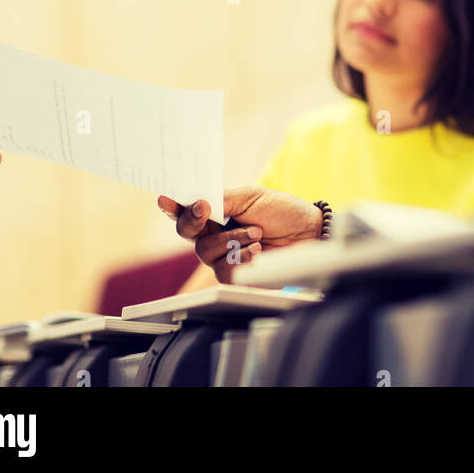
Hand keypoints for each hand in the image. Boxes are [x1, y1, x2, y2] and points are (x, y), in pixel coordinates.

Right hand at [158, 186, 321, 282]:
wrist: (308, 232)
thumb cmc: (282, 211)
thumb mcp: (250, 197)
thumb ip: (221, 198)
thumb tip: (196, 201)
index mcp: (215, 213)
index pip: (186, 211)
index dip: (171, 207)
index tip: (165, 200)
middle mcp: (214, 235)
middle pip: (186, 233)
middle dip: (194, 220)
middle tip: (205, 209)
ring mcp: (223, 256)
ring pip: (205, 252)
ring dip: (231, 239)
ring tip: (256, 232)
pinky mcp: (236, 275)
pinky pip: (223, 272)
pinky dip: (240, 259)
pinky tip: (256, 251)